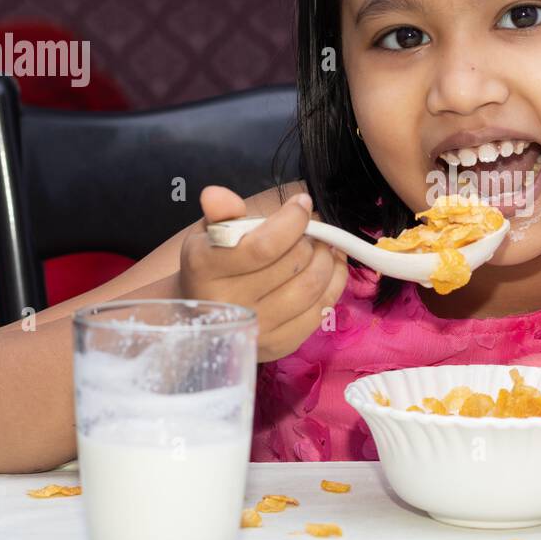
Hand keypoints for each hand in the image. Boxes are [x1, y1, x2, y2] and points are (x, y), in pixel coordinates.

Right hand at [180, 185, 348, 362]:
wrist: (206, 314)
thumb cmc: (215, 264)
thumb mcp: (211, 233)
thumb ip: (221, 212)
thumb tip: (216, 194)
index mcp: (206, 268)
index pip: (265, 246)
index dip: (293, 221)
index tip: (302, 204)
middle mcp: (230, 303)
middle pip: (293, 263)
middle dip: (309, 238)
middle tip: (309, 229)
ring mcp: (257, 328)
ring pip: (311, 286)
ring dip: (325, 258)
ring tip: (320, 245)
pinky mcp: (279, 344)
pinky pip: (321, 309)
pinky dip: (334, 281)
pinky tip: (329, 266)